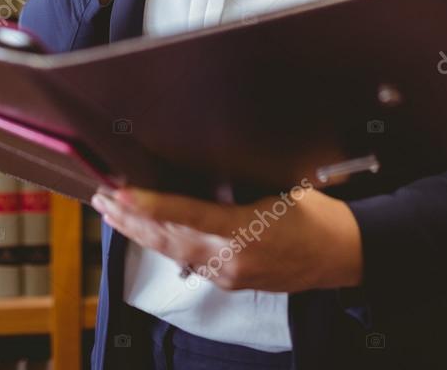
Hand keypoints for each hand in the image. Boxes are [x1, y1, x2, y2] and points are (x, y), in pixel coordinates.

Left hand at [90, 181, 362, 292]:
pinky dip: (163, 244)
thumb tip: (204, 165)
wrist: (346, 255)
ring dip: (140, 232)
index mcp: (244, 232)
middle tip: (100, 196)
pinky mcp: (232, 281)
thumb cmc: (319, 213)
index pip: (185, 216)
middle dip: (131, 219)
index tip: (122, 193)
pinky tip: (146, 232)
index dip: (150, 205)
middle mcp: (230, 259)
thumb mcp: (281, 187)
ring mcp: (230, 275)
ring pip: (174, 252)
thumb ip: (240, 185)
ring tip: (111, 213)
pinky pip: (189, 261)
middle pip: (169, 239)